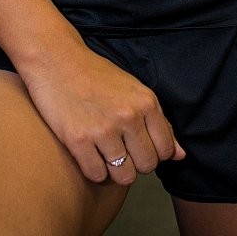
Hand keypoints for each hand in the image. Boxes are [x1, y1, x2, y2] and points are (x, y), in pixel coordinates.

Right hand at [21, 43, 186, 185]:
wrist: (56, 59)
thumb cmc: (96, 75)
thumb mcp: (134, 91)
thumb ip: (159, 123)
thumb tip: (181, 155)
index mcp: (146, 102)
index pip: (165, 150)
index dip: (153, 152)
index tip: (137, 144)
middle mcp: (128, 116)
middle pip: (147, 166)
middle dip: (135, 163)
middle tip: (119, 147)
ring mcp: (103, 129)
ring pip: (124, 176)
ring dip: (114, 170)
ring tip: (103, 151)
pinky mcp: (78, 140)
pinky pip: (97, 175)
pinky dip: (93, 169)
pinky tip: (87, 152)